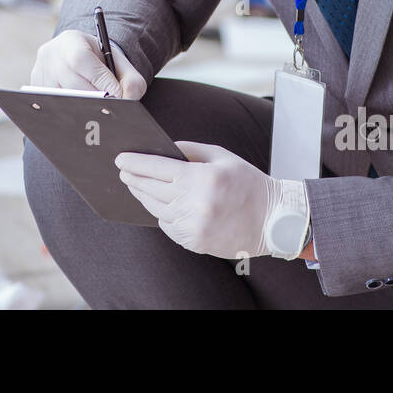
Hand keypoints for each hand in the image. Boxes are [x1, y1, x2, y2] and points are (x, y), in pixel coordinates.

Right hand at [29, 29, 147, 99]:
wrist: (76, 54)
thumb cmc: (99, 60)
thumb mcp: (118, 61)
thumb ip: (131, 79)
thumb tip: (128, 99)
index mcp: (70, 41)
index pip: (82, 61)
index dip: (101, 82)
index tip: (118, 97)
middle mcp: (49, 56)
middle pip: (71, 84)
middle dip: (95, 99)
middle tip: (110, 109)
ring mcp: (39, 74)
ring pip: (62, 100)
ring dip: (83, 108)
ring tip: (97, 110)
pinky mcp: (36, 90)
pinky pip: (54, 106)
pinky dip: (71, 111)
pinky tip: (82, 110)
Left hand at [115, 142, 284, 258]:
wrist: (272, 219)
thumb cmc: (247, 183)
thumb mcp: (221, 156)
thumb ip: (190, 150)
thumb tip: (162, 150)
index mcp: (201, 179)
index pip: (157, 169)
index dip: (136, 163)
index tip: (120, 159)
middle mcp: (194, 204)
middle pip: (151, 190)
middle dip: (134, 179)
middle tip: (123, 171)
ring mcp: (193, 227)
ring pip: (156, 209)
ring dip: (143, 197)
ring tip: (136, 186)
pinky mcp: (194, 242)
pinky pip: (168, 226)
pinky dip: (161, 214)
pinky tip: (158, 205)